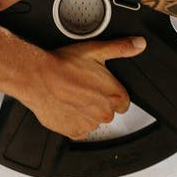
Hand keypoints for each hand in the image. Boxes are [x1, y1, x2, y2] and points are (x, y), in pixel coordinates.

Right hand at [24, 36, 145, 139]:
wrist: (38, 77)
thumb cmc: (64, 65)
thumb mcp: (96, 50)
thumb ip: (121, 47)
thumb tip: (138, 44)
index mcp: (114, 96)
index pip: (123, 102)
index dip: (111, 92)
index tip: (100, 87)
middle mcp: (104, 113)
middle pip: (108, 112)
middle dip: (98, 102)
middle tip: (84, 88)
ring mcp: (88, 124)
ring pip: (93, 121)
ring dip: (86, 112)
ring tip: (73, 96)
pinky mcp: (72, 132)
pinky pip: (78, 130)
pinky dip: (73, 121)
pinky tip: (66, 106)